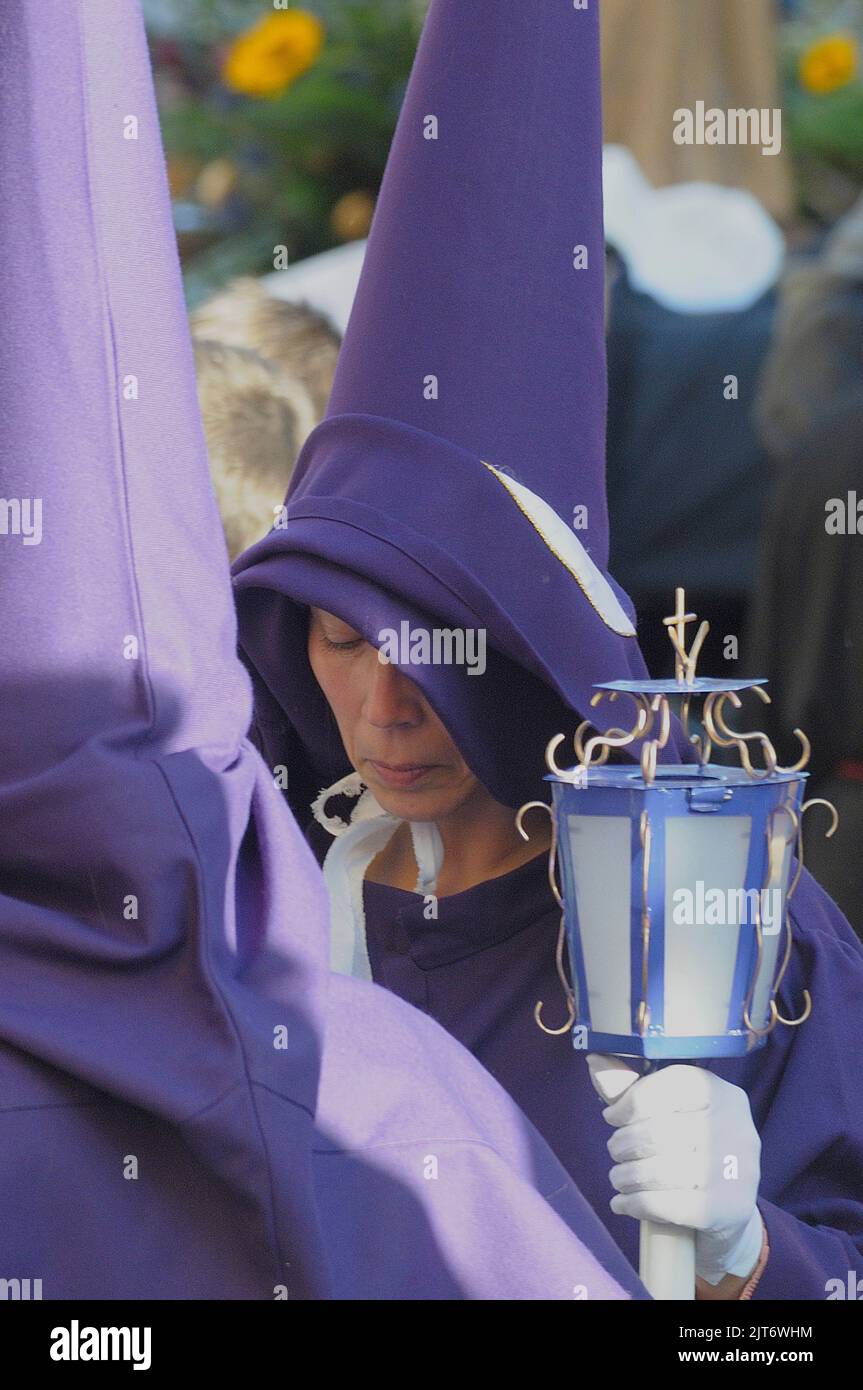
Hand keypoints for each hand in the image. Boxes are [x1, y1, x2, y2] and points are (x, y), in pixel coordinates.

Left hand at [587, 1055, 763, 1285]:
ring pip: (659, 1170)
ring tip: (618, 1178)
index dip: (630, 1101)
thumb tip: (595, 1059)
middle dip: (623, 1143)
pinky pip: (665, 1205)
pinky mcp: (725, 1210)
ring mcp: (735, 1172)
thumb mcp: (669, 1114)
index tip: (612, 1116)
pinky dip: (634, 1204)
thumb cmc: (691, 1150)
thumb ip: (633, 1088)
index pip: (671, 1085)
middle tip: (615, 1151)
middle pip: (659, 1131)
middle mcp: (736, 1128)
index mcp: (722, 1094)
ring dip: (625, 1176)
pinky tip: (622, 1203)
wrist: (731, 1212)